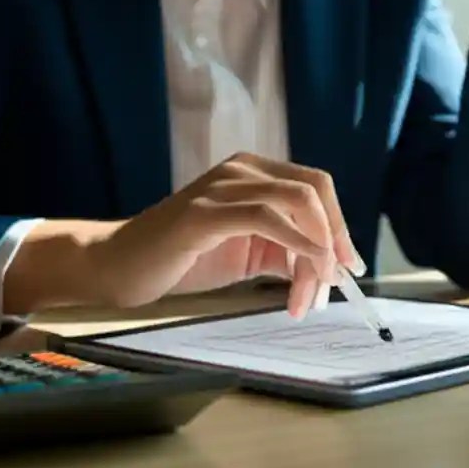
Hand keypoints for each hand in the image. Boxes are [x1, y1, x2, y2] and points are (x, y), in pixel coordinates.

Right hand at [4, 153, 363, 319]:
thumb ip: (286, 253)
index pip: (316, 187)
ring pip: (297, 204)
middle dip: (335, 238)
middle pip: (315, 189)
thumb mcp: (247, 254)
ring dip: (315, 254)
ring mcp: (223, 186)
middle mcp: (242, 169)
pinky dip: (298, 246)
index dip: (340, 225)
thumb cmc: (182, 259)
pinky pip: (268, 218)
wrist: (119, 266)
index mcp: (254, 173)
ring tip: (307, 298)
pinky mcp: (206, 212)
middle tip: (335, 284)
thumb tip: (331, 268)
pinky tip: (304, 275)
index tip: (350, 266)